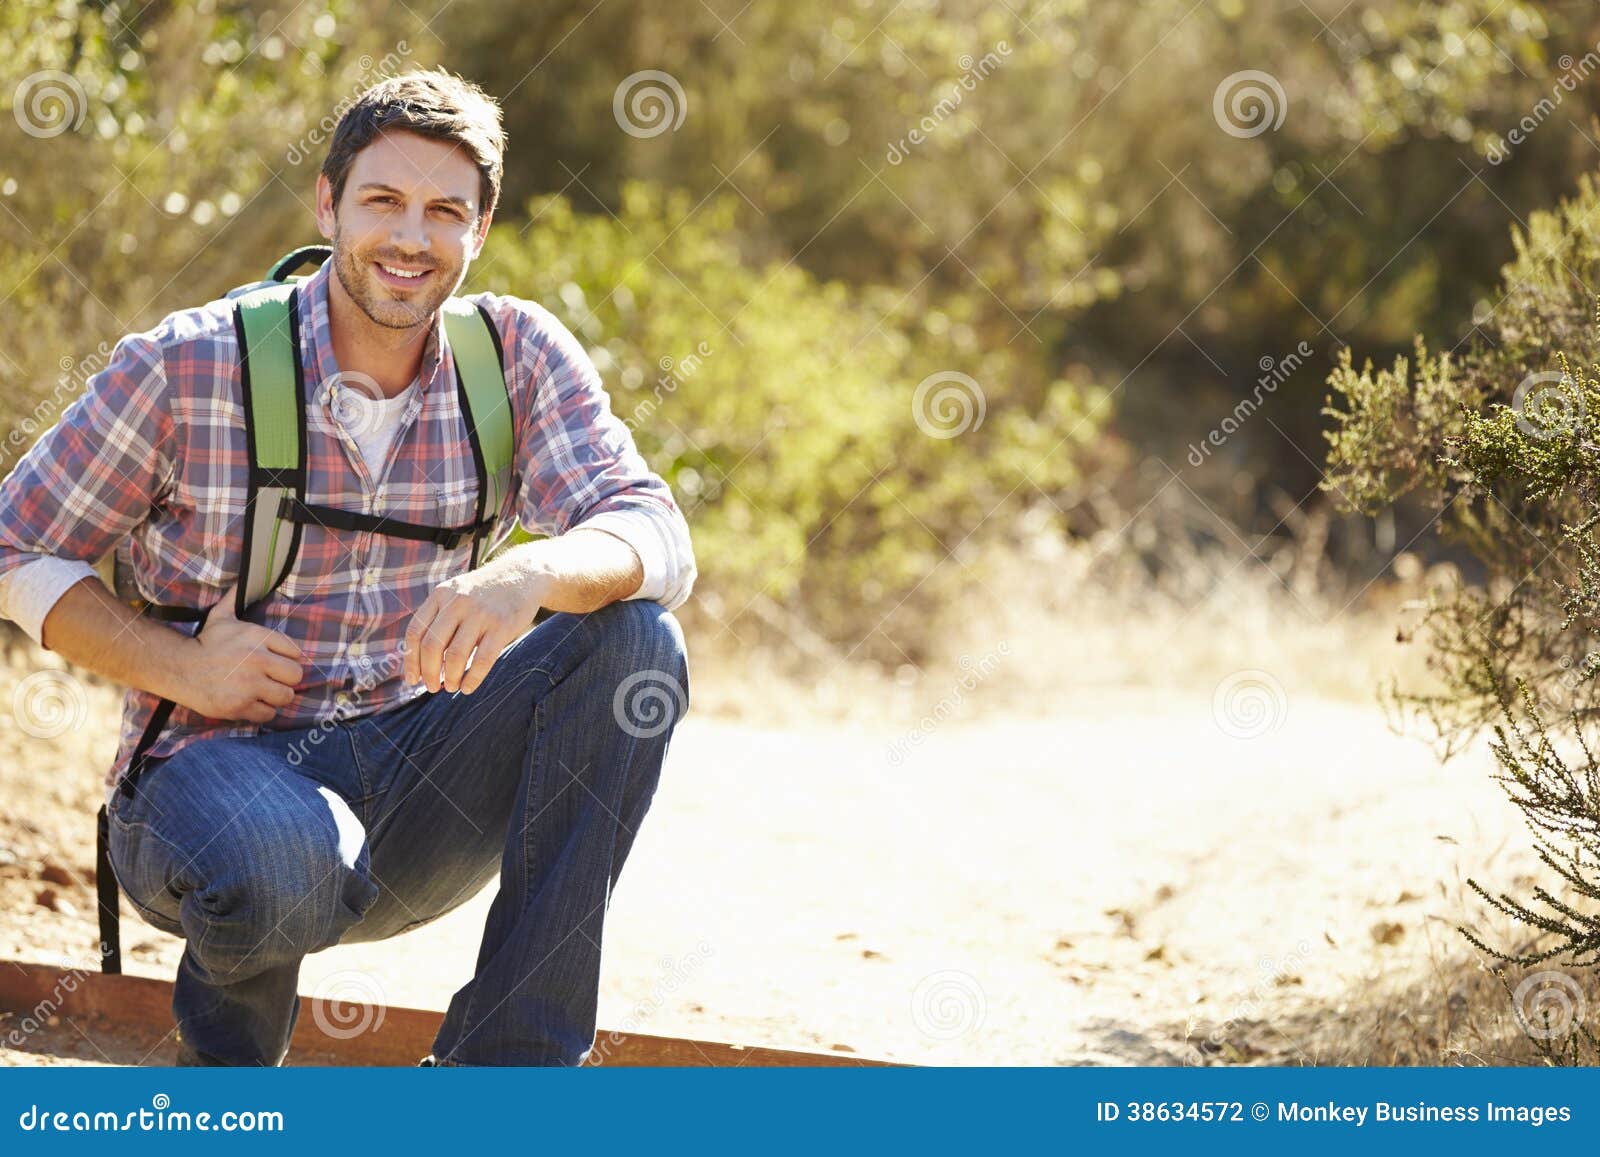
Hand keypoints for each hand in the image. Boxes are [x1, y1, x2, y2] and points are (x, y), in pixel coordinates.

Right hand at [175, 581, 304, 722]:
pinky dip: (262, 711)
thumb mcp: (221, 617)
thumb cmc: (205, 643)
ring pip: (285, 696)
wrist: (178, 668)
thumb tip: (245, 576)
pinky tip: (250, 703)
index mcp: (257, 637)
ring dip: (276, 697)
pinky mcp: (239, 705)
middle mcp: (257, 660)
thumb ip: (236, 599)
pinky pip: (268, 714)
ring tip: (263, 692)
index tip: (276, 663)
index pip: (296, 653)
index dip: (288, 660)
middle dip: (286, 680)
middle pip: (296, 676)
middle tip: (273, 680)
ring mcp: (249, 684)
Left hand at [404, 562, 542, 693]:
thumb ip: (439, 619)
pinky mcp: (502, 625)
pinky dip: (473, 679)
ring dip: (450, 678)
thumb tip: (422, 663)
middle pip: (432, 646)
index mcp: (441, 595)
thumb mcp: (456, 594)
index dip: (411, 660)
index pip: (415, 632)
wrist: (522, 575)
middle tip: (431, 688)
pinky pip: (483, 660)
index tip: (412, 678)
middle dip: (429, 673)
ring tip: (451, 687)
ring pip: (455, 655)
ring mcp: (480, 613)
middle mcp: (458, 602)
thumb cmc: (484, 594)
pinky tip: (468, 687)